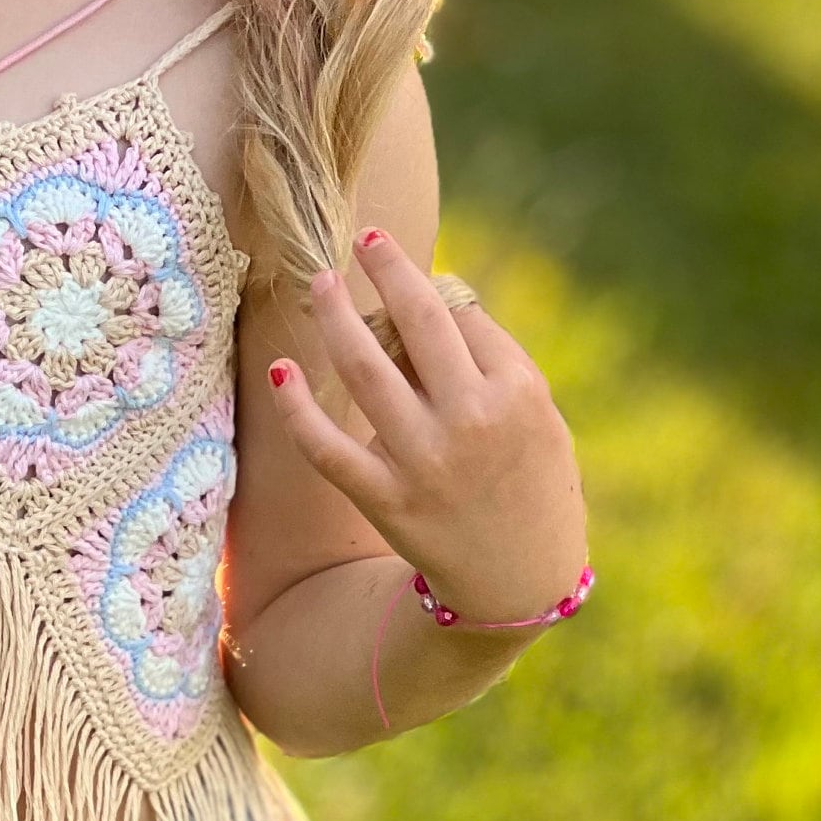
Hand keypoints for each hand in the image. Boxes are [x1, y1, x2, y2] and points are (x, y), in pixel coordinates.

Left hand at [266, 229, 585, 621]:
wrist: (521, 582)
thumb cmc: (533, 484)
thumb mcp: (540, 417)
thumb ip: (495, 362)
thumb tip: (432, 296)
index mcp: (517, 392)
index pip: (462, 316)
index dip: (431, 289)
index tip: (406, 271)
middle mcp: (471, 420)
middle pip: (417, 322)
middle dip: (386, 270)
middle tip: (362, 239)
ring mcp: (424, 460)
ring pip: (364, 369)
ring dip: (333, 317)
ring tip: (316, 283)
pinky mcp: (385, 498)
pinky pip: (327, 447)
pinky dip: (297, 408)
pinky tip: (280, 370)